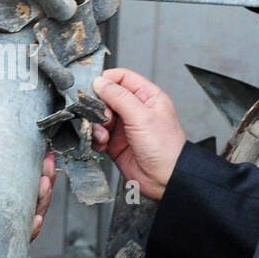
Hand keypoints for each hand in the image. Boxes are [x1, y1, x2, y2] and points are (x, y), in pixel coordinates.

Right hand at [91, 67, 186, 199]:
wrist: (165, 180)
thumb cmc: (165, 148)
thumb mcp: (142, 117)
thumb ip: (119, 97)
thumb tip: (100, 82)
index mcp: (147, 96)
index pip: (121, 77)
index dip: (106, 81)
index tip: (93, 89)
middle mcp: (135, 109)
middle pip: (106, 96)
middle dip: (98, 106)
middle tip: (101, 116)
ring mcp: (124, 126)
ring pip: (99, 116)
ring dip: (96, 124)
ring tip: (104, 134)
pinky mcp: (115, 142)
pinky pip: (98, 133)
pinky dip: (96, 138)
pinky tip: (103, 144)